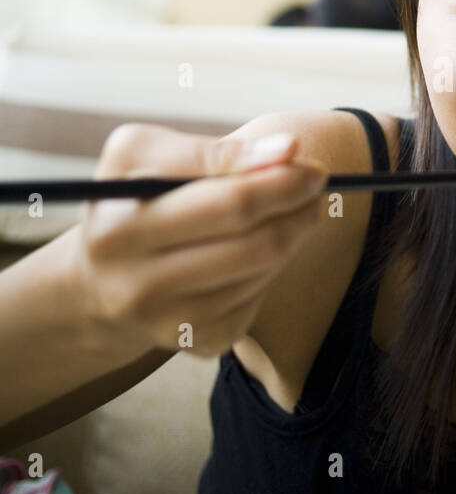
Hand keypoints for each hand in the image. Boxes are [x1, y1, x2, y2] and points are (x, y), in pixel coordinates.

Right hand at [77, 124, 324, 358]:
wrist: (101, 281)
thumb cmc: (133, 202)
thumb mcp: (144, 157)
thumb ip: (213, 151)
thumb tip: (288, 150)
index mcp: (117, 228)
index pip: (225, 202)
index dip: (279, 181)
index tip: (312, 165)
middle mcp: (134, 284)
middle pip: (254, 243)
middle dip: (297, 207)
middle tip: (317, 184)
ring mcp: (167, 322)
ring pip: (262, 270)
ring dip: (290, 234)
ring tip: (288, 210)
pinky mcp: (196, 343)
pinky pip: (257, 299)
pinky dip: (268, 268)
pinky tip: (254, 251)